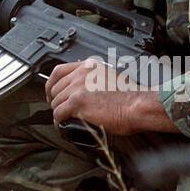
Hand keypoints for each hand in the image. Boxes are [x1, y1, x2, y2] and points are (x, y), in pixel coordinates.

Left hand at [44, 57, 176, 135]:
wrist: (137, 105)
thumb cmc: (130, 95)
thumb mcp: (109, 76)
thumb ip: (93, 78)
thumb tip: (83, 88)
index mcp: (88, 66)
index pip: (58, 71)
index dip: (52, 83)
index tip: (51, 92)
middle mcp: (80, 74)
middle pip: (55, 87)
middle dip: (55, 100)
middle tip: (59, 109)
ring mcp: (78, 87)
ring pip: (56, 101)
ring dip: (58, 111)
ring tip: (64, 119)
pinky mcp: (77, 102)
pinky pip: (59, 113)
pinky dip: (59, 121)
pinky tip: (63, 124)